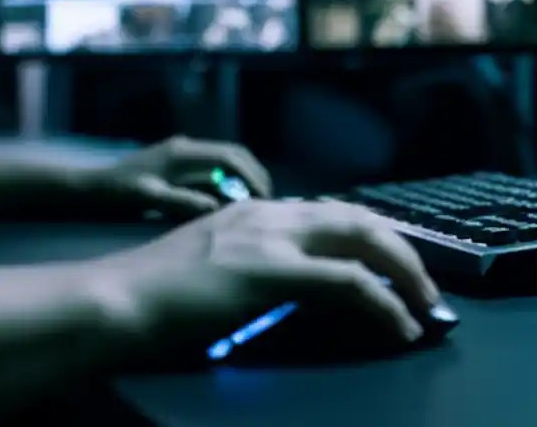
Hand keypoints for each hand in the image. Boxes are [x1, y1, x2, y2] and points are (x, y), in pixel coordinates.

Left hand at [79, 136, 273, 218]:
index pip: (230, 157)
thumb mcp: (148, 200)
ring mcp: (181, 154)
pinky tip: (229, 200)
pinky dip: (227, 181)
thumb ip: (182, 202)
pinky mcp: (176, 164)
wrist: (87, 188)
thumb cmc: (115, 194)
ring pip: (224, 160)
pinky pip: (211, 168)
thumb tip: (219, 207)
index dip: (251, 175)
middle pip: (233, 154)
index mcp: (182, 153)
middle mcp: (185, 147)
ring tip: (253, 201)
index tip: (264, 196)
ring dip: (241, 177)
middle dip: (253, 174)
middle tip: (267, 198)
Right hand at [100, 200, 441, 354]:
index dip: (371, 237)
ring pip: (365, 240)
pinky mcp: (271, 271)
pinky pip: (349, 283)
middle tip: (424, 285)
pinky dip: (384, 304)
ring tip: (425, 305)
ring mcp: (270, 238)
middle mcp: (268, 212)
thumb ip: (250, 265)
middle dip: (401, 250)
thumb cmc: (147, 295)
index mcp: (253, 210)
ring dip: (405, 272)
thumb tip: (289, 288)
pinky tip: (400, 327)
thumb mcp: (209, 266)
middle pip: (359, 218)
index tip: (395, 263)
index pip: (331, 212)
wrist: (110, 301)